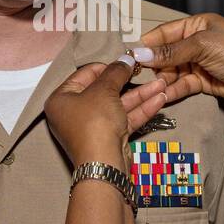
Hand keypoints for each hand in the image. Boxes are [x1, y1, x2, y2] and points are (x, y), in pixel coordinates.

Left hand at [44, 54, 167, 167]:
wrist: (103, 164)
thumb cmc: (94, 123)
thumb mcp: (104, 90)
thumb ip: (115, 72)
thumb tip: (125, 60)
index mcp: (62, 99)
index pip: (84, 74)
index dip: (106, 66)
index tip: (124, 61)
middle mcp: (74, 112)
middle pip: (104, 90)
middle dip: (128, 81)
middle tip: (144, 69)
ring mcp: (93, 126)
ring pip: (118, 105)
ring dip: (140, 94)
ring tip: (162, 83)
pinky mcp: (109, 137)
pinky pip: (125, 118)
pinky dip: (141, 109)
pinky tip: (160, 98)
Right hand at [133, 13, 223, 105]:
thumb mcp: (202, 46)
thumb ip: (171, 51)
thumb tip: (141, 53)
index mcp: (197, 25)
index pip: (166, 33)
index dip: (149, 44)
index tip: (132, 56)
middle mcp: (196, 42)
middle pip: (166, 54)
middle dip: (154, 65)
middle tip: (138, 76)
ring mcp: (199, 63)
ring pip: (172, 71)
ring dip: (162, 80)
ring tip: (151, 89)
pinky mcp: (202, 81)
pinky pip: (182, 84)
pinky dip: (172, 90)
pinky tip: (162, 95)